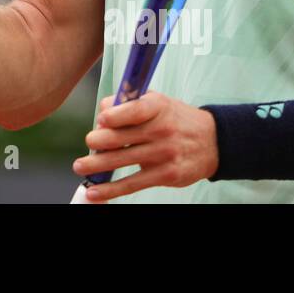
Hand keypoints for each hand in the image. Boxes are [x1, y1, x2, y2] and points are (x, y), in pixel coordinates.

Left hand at [71, 92, 218, 201]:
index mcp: (158, 106)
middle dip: (99, 141)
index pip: (135, 109)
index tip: (101, 120)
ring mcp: (163, 154)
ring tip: (80, 166)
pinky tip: (95, 191)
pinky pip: (132, 184)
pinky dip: (111, 189)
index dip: (115, 115)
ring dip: (96, 165)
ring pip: (122, 160)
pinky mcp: (165, 175)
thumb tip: (101, 115)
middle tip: (89, 142)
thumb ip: (129, 103)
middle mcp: (161, 130)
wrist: (213, 142)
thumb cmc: (175, 118)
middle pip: (122, 137)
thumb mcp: (158, 101)